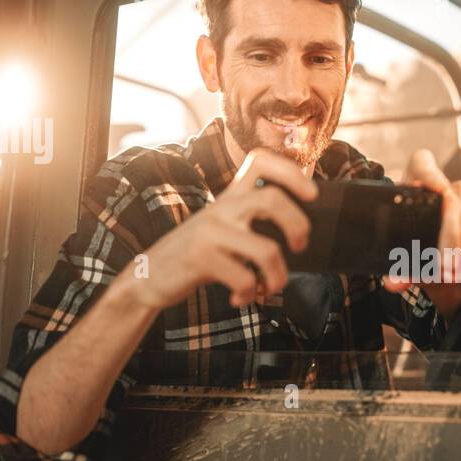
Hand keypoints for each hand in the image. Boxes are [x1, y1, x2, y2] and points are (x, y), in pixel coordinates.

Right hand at [115, 148, 315, 310]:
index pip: (260, 161)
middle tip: (300, 247)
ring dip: (278, 278)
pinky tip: (241, 299)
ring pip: (267, 250)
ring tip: (269, 288)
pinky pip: (244, 278)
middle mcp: (220, 208)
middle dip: (299, 226)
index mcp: (228, 197)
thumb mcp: (221, 228)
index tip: (313, 194)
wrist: (147, 276)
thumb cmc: (196, 255)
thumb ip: (250, 220)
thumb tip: (301, 230)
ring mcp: (210, 232)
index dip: (292, 172)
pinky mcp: (201, 258)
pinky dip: (249, 295)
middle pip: (273, 199)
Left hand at [382, 149, 460, 320]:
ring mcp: (460, 190)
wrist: (433, 245)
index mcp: (411, 181)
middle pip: (452, 198)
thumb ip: (399, 270)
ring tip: (460, 270)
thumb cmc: (413, 246)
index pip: (422, 162)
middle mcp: (437, 181)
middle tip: (449, 264)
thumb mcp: (403, 256)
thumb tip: (393, 284)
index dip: (430, 174)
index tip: (440, 192)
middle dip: (453, 235)